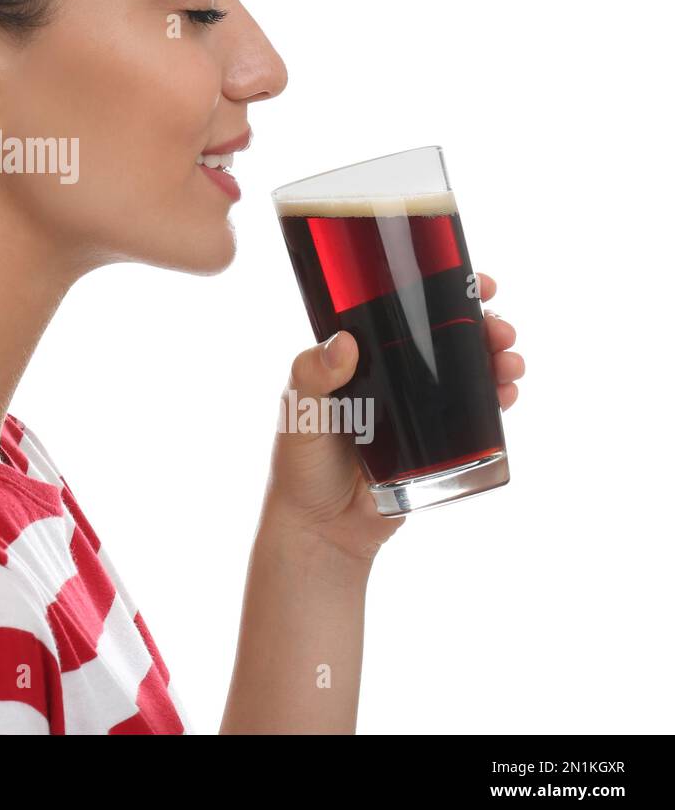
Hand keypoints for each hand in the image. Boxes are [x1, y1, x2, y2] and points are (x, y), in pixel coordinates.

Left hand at [264, 271, 523, 562]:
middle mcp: (393, 375)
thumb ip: (313, 377)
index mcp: (359, 356)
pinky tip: (507, 393)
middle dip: (480, 326)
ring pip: (466, 372)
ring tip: (509, 361)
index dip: (439, 289)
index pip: (403, 310)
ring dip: (494, 359)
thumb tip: (343, 342)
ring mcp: (418, 409)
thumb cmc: (299, 463)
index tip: (472, 280)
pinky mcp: (436, 444)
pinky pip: (473, 416)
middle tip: (499, 328)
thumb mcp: (299, 412)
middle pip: (445, 337)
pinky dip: (496, 400)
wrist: (320, 530)